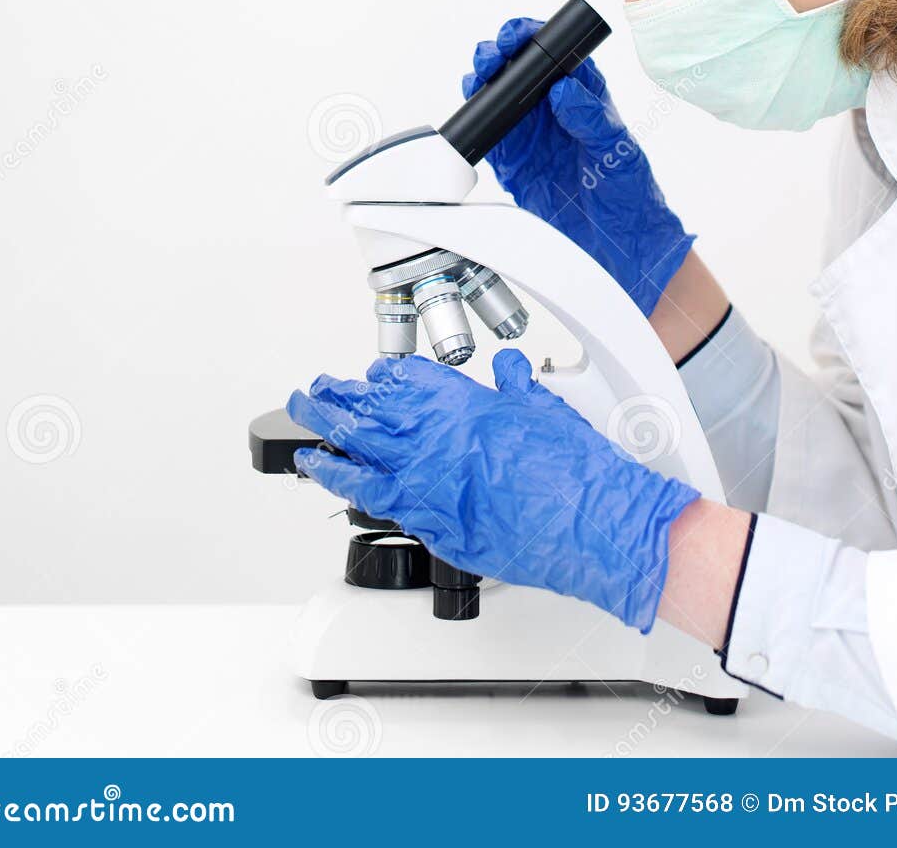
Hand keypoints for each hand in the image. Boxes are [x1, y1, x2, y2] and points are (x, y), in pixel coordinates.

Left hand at [288, 351, 699, 632]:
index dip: (380, 378)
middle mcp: (438, 444)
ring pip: (360, 457)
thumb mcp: (545, 407)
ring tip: (303, 430)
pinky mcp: (436, 527)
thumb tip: (506, 370)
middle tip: (311, 392)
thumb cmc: (577, 470)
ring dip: (326, 440)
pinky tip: (329, 479)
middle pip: (370, 415)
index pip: (406, 381)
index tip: (366, 376)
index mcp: (464, 406)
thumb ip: (516, 386)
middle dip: (334, 401)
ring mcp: (431, 487)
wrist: (593, 524)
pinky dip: (348, 486)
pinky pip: (379, 500)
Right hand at [464, 17, 693, 315]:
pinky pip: (488, 133)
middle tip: (495, 54)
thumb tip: (564, 88)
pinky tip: (472, 105)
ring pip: (497, 95)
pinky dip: (475, 117)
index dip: (532, 36)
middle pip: (517, 67)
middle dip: (500, 52)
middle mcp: (553, 108)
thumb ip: (590, 117)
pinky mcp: (513, 162)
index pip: (554, 53)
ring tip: (480, 74)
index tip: (519, 35)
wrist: (619, 246)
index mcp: (583, 94)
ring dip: (483, 79)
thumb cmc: (630, 192)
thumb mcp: (617, 148)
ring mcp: (531, 134)